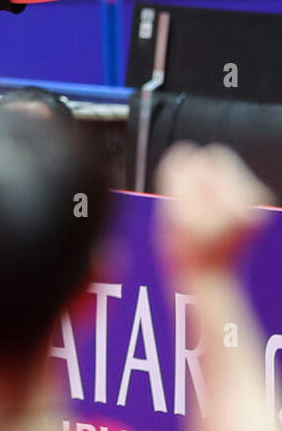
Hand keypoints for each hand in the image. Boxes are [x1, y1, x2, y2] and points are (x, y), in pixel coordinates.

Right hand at [155, 143, 272, 278]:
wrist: (204, 280)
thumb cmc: (188, 249)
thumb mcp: (175, 207)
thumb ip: (181, 172)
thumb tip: (186, 150)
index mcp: (242, 193)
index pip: (212, 155)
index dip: (190, 173)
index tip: (185, 198)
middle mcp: (255, 195)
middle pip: (216, 165)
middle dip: (197, 182)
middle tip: (188, 211)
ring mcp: (252, 205)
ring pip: (216, 178)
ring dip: (200, 193)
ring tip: (195, 220)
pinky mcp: (246, 212)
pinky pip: (219, 192)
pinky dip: (207, 202)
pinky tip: (203, 223)